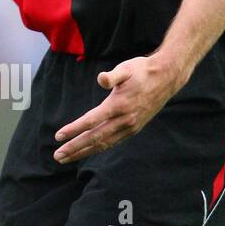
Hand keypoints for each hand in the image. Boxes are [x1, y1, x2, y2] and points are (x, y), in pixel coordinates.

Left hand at [52, 55, 181, 163]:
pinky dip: (98, 148)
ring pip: (103, 144)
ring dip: (83, 152)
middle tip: (57, 156)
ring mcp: (130, 126)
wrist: (166, 78)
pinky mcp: (133, 129)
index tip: (58, 136)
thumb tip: (101, 79)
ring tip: (67, 157)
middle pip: (95, 138)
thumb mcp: (126, 68)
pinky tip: (87, 151)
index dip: (74, 129)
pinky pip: (112, 142)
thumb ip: (113, 75)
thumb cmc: (142, 70)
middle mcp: (124, 120)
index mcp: (119, 105)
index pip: (91, 121)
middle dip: (75, 148)